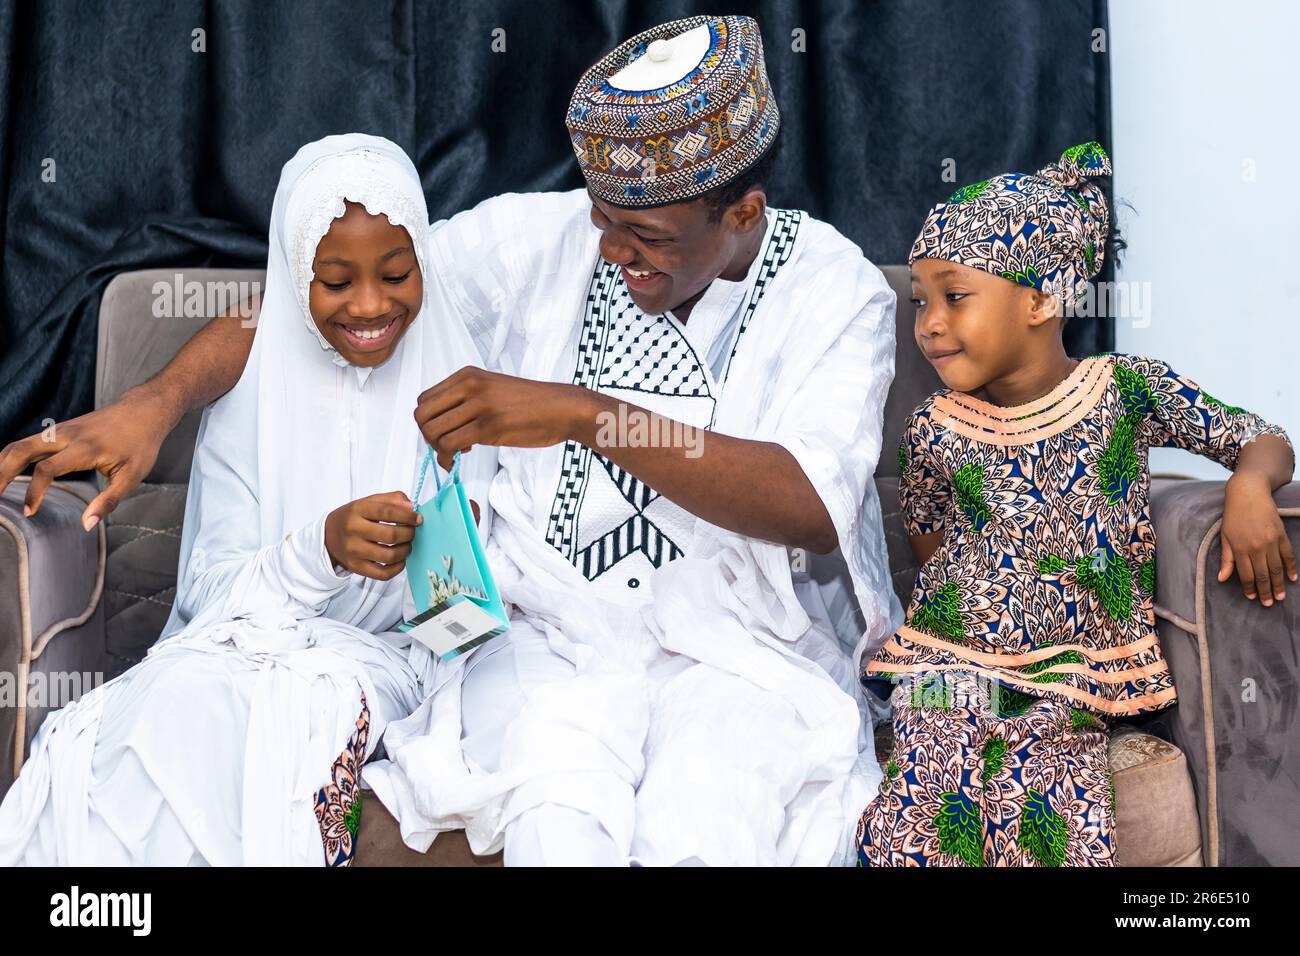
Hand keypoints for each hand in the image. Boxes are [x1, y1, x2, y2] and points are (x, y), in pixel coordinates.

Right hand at [0, 383, 178, 529]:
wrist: (143, 411)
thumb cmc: (140, 445)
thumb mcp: (132, 477)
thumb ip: (108, 501)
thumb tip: (87, 525)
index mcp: (85, 448)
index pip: (47, 468)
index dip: (34, 491)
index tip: (29, 512)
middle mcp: (66, 435)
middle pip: (22, 449)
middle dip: (2, 473)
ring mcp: (60, 430)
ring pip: (20, 443)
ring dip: (1, 463)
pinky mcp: (59, 430)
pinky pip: (28, 441)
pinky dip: (12, 456)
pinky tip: (5, 473)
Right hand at [324, 491, 421, 580]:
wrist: (328, 536)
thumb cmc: (354, 517)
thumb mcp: (369, 502)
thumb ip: (392, 500)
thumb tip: (411, 507)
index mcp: (358, 510)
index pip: (388, 512)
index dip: (408, 516)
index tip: (418, 519)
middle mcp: (353, 530)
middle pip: (391, 535)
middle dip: (409, 534)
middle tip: (412, 533)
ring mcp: (354, 551)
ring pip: (389, 556)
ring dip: (405, 551)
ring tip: (407, 545)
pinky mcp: (356, 567)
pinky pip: (382, 573)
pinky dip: (397, 568)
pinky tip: (400, 560)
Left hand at [414, 366, 589, 468]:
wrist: (562, 409)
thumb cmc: (532, 405)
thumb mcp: (493, 390)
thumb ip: (467, 400)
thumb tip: (444, 424)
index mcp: (467, 375)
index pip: (425, 399)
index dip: (428, 421)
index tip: (445, 432)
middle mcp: (468, 385)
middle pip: (422, 414)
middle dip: (428, 436)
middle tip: (445, 446)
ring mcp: (478, 404)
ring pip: (432, 430)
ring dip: (437, 449)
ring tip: (455, 453)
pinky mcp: (488, 425)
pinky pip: (449, 444)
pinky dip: (447, 458)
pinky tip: (460, 458)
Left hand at [1218, 472, 1296, 606]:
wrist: (1248, 493)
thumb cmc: (1233, 516)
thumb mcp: (1224, 537)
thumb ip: (1226, 559)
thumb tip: (1222, 579)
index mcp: (1240, 548)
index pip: (1246, 575)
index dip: (1249, 588)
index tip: (1252, 597)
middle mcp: (1256, 546)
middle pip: (1263, 575)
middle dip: (1265, 591)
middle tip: (1268, 604)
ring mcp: (1271, 541)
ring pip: (1276, 568)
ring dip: (1279, 584)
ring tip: (1280, 597)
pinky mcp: (1281, 535)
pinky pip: (1288, 555)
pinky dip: (1291, 568)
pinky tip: (1292, 579)